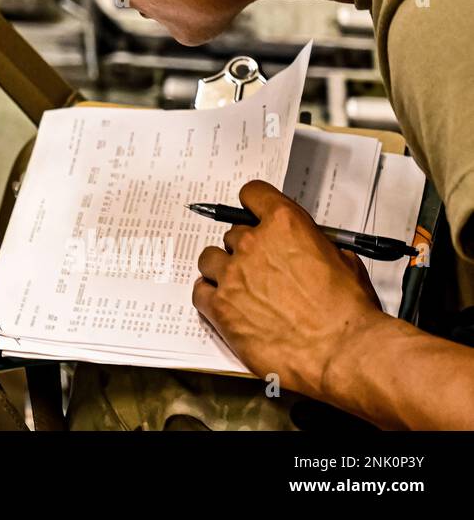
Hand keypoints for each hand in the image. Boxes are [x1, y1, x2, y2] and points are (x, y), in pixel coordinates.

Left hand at [192, 180, 386, 397]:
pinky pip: (199, 291)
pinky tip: (224, 303)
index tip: (252, 212)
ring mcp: (231, 274)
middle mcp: (252, 244)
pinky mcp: (219, 306)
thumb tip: (310, 249)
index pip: (253, 194)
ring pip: (210, 259)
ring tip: (241, 287)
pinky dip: (208, 294)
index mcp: (284, 225)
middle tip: (262, 269)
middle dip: (246, 249)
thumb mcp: (344, 263)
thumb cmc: (347, 314)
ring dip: (223, 269)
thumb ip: (317, 247)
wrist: (340, 353)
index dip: (253, 204)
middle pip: (234, 234)